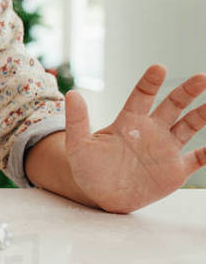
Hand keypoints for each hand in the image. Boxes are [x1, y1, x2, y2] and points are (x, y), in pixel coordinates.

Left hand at [66, 65, 205, 212]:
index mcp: (129, 121)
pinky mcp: (175, 170)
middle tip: (201, 78)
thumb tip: (71, 93)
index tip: (158, 68)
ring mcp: (165, 149)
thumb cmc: (87, 167)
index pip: (142, 96)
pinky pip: (198, 159)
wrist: (99, 195)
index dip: (150, 82)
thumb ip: (77, 120)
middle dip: (187, 91)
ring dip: (203, 115)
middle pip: (172, 105)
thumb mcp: (78, 145)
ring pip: (189, 126)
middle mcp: (151, 130)